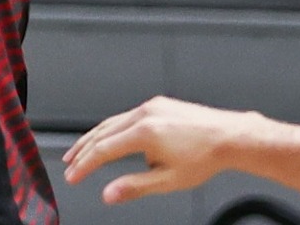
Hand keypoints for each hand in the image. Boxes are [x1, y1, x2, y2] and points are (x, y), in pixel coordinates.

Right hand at [62, 97, 257, 204]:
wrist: (230, 136)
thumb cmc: (205, 157)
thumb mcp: (168, 180)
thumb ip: (134, 187)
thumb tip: (108, 194)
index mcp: (145, 132)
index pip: (104, 150)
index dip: (84, 165)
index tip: (73, 176)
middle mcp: (145, 113)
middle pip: (103, 132)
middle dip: (83, 149)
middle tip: (69, 163)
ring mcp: (152, 106)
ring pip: (114, 121)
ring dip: (96, 136)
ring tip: (83, 150)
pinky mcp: (159, 104)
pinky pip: (128, 116)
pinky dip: (114, 128)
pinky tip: (112, 137)